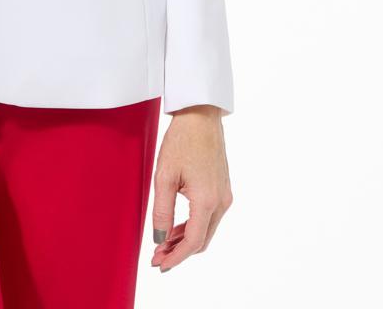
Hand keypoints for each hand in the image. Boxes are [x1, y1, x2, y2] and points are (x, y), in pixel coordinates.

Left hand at [149, 105, 232, 271]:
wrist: (200, 117)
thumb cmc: (181, 141)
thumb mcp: (164, 176)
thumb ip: (162, 210)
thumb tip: (160, 238)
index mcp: (207, 200)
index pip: (193, 242)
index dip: (176, 257)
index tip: (160, 264)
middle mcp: (221, 202)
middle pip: (202, 240)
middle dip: (180, 252)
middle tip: (158, 257)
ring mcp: (224, 196)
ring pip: (206, 229)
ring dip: (186, 240)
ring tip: (163, 244)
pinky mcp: (222, 189)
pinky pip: (209, 217)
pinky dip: (193, 226)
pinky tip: (177, 227)